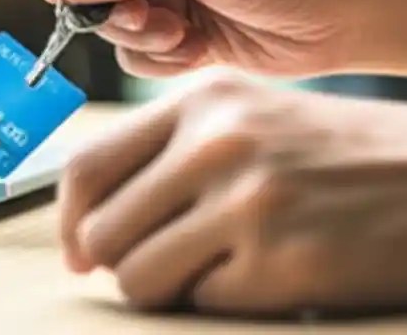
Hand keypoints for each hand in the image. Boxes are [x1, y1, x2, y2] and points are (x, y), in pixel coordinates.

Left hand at [60, 74, 406, 314]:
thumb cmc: (337, 158)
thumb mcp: (251, 121)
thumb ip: (169, 155)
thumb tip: (84, 228)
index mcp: (202, 101)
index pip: (87, 165)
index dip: (70, 221)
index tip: (78, 253)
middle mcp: (218, 142)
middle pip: (103, 231)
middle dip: (124, 263)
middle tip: (166, 268)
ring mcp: (251, 200)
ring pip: (139, 278)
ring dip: (166, 290)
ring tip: (214, 272)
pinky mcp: (286, 261)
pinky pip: (202, 305)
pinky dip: (221, 304)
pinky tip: (265, 279)